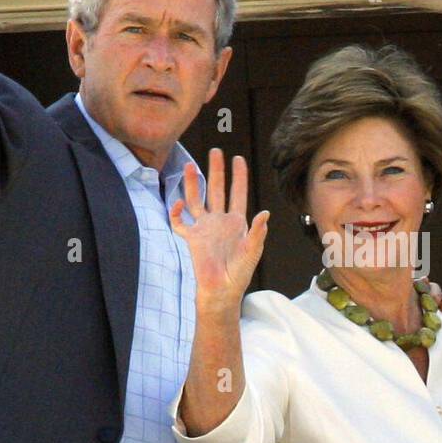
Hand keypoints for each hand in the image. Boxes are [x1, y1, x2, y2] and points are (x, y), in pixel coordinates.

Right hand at [170, 148, 269, 313]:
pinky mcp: (192, 239)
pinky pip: (180, 222)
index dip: (238, 177)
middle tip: (215, 151)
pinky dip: (176, 213)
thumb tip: (265, 214)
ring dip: (192, 184)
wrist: (221, 291)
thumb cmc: (239, 274)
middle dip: (216, 171)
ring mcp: (204, 228)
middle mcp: (219, 221)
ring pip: (196, 200)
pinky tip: (177, 203)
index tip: (238, 159)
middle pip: (216, 190)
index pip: (238, 193)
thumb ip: (257, 233)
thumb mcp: (252, 252)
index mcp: (236, 222)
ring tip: (189, 165)